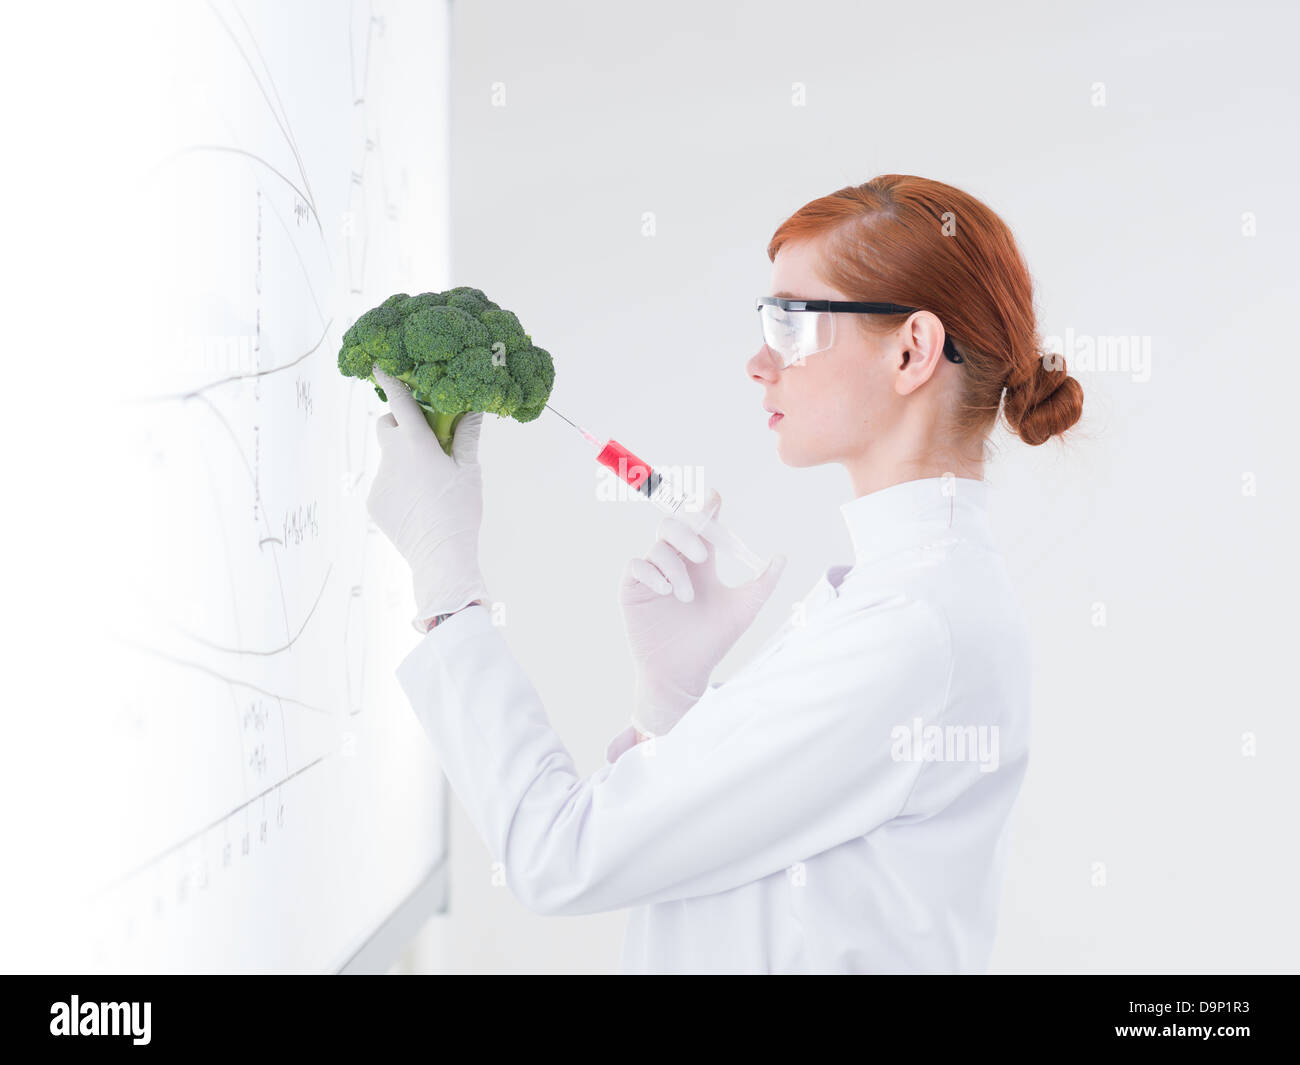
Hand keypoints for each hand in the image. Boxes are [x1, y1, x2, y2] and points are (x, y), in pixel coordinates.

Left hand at [367, 369, 488, 633]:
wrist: (440, 557)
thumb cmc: (460, 511)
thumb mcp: (469, 470)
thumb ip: (467, 435)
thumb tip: (473, 407)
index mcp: (416, 445)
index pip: (400, 402)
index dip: (390, 380)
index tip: (379, 364)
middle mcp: (391, 458)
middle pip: (386, 425)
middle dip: (400, 424)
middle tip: (425, 439)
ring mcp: (380, 481)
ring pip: (389, 458)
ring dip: (404, 461)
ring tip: (429, 485)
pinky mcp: (375, 502)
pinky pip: (386, 483)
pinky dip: (400, 486)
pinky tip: (420, 504)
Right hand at [619, 490, 784, 735]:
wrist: (684, 673)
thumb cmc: (712, 642)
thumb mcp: (744, 610)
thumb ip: (763, 583)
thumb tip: (783, 556)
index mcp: (701, 561)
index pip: (702, 524)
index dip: (706, 507)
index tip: (715, 499)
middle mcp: (676, 562)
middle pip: (674, 524)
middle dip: (689, 531)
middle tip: (705, 555)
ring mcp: (653, 574)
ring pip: (658, 546)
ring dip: (676, 568)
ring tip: (686, 597)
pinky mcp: (633, 589)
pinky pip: (636, 565)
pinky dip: (652, 572)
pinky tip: (665, 591)